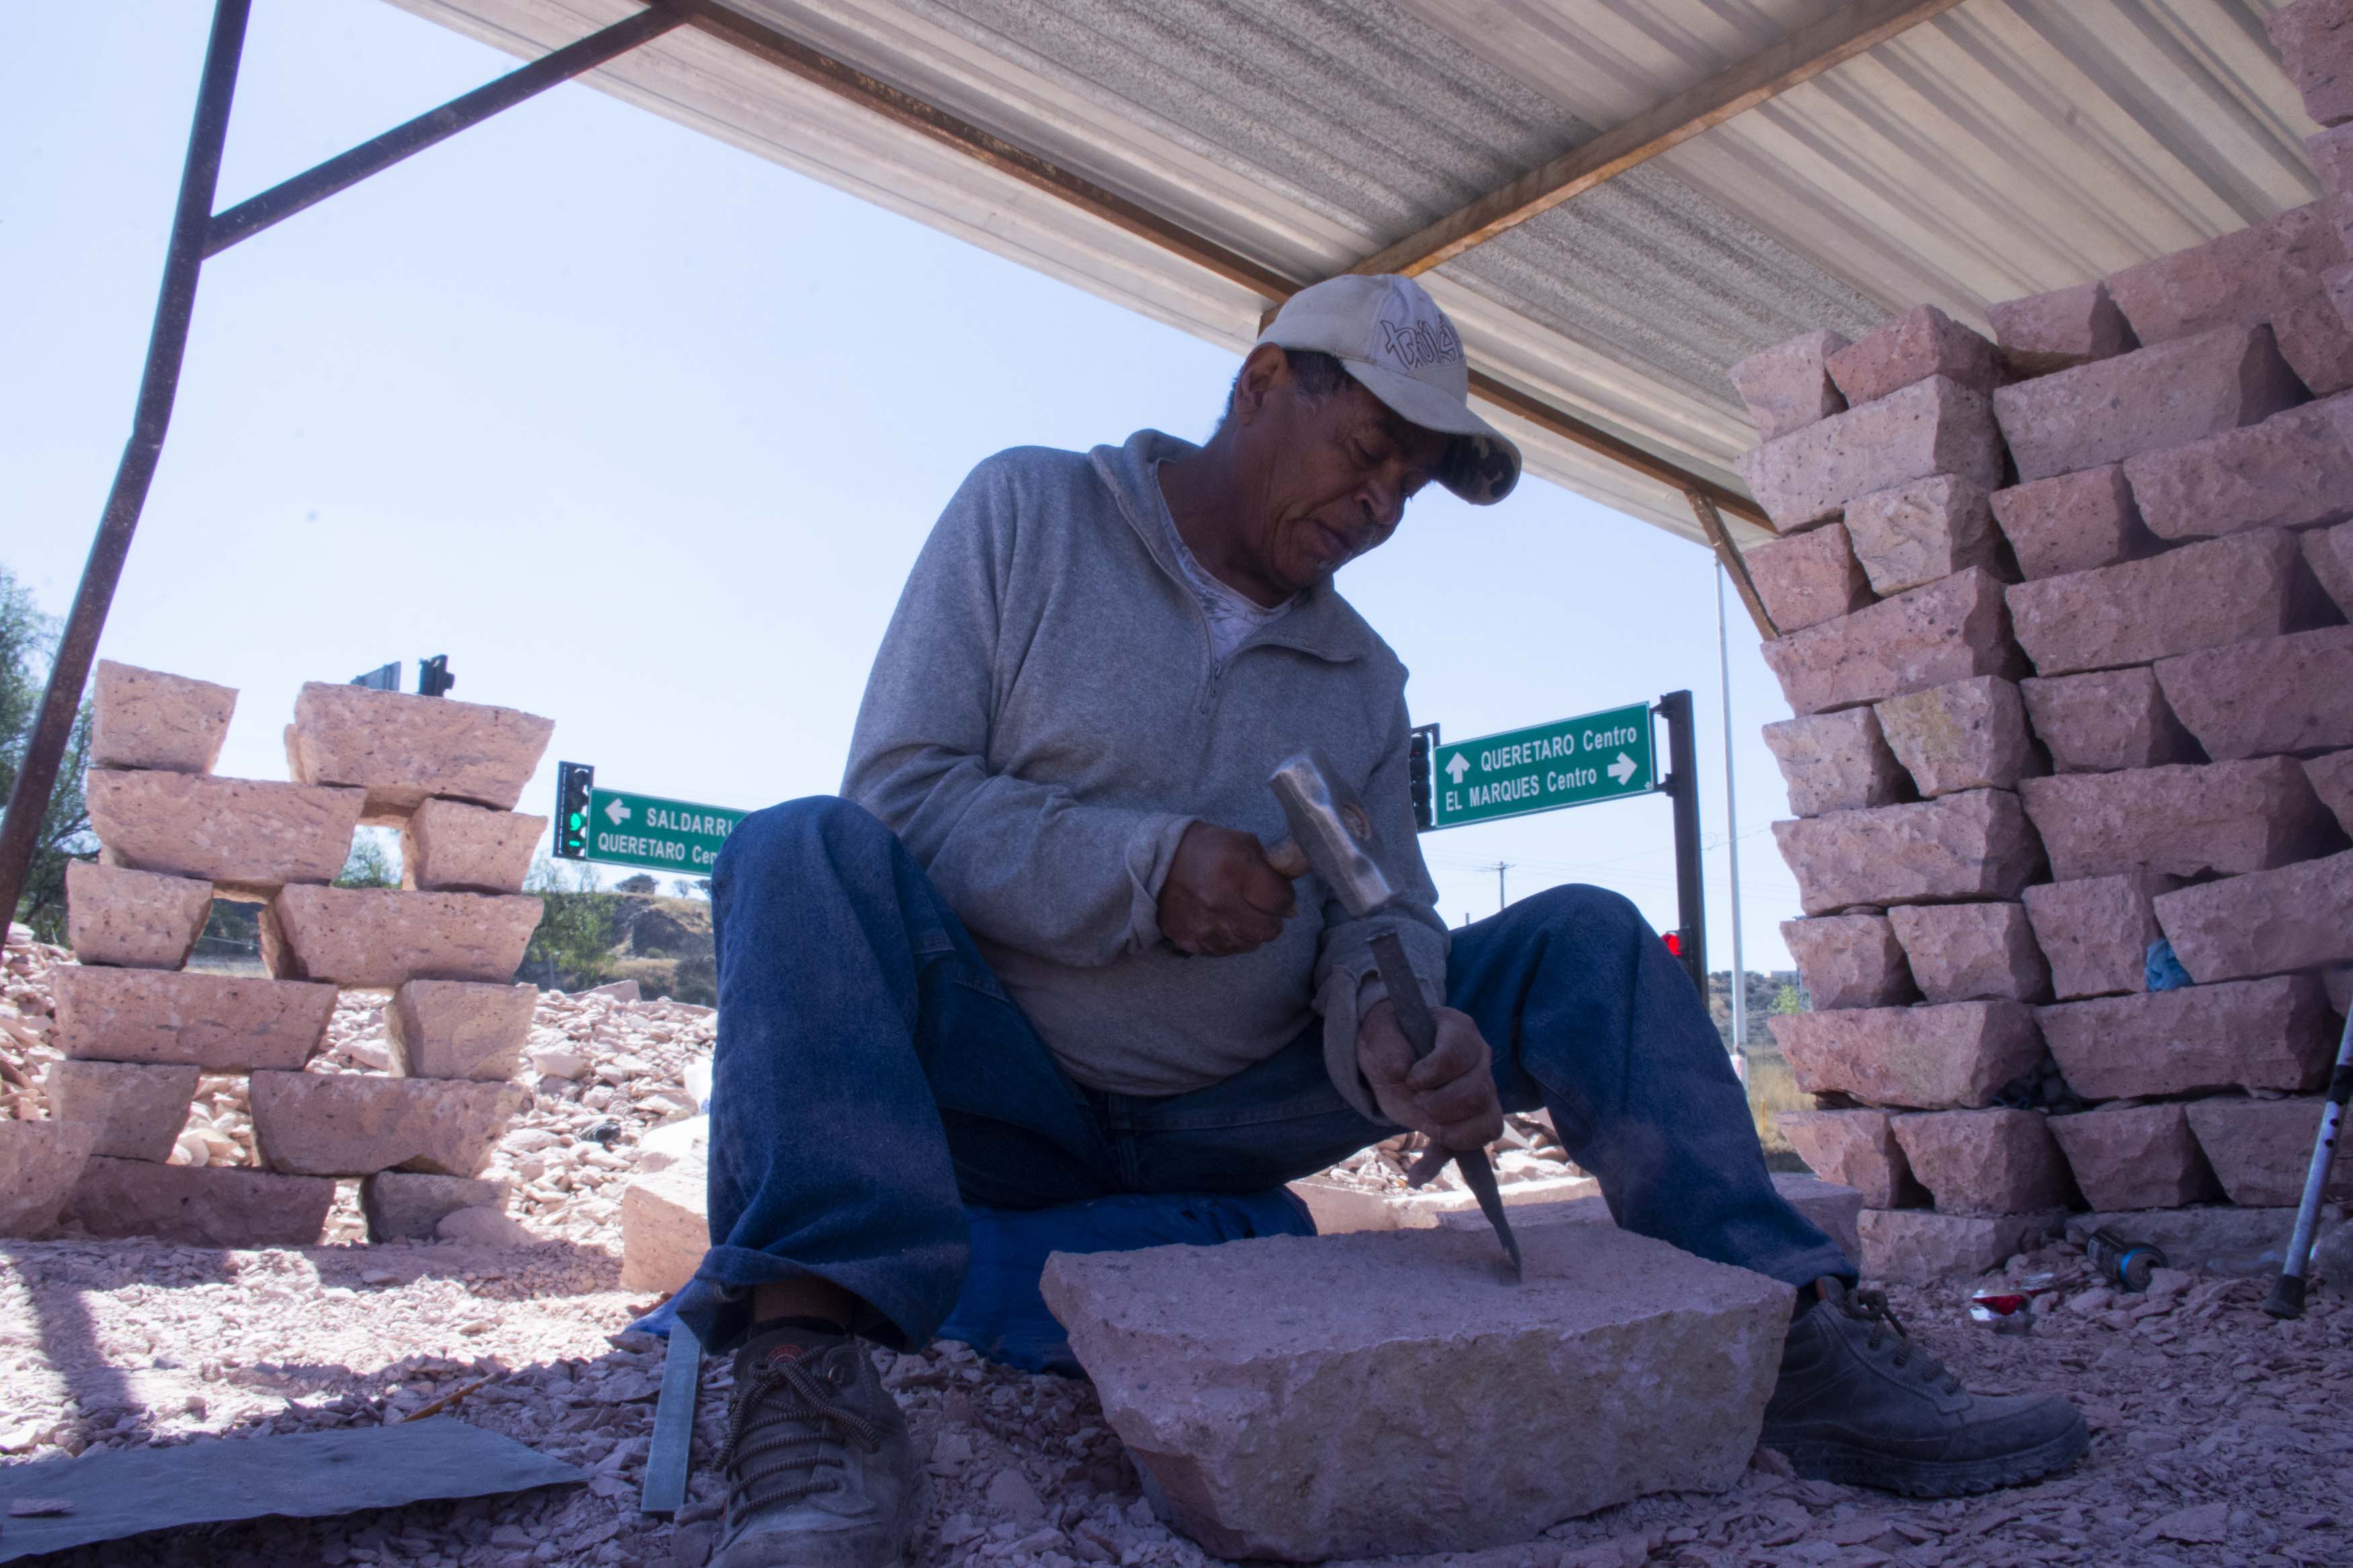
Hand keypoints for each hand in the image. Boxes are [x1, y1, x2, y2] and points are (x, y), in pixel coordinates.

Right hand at [1158, 822, 1296, 955]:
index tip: (1276, 892)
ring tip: (1239, 912)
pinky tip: (1220, 920)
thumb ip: (1271, 871)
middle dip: (1272, 919)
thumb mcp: (1242, 844)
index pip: (1280, 899)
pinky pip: (1226, 950)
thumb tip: (1291, 908)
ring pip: (1249, 944)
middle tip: (1263, 909)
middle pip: (1268, 929)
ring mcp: (1204, 926)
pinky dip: (1230, 938)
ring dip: (1251, 931)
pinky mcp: (1191, 941)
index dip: (1284, 897)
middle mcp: (1219, 902)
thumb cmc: (1205, 849)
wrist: (1155, 863)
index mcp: (1234, 870)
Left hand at [1357, 999, 1501, 1150]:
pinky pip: (1473, 1146)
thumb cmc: (1390, 1037)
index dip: (1433, 1071)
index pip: (1459, 1054)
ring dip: (1449, 1132)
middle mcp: (1479, 1060)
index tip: (1410, 1078)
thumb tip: (1402, 1071)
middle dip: (1440, 1104)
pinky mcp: (1469, 1120)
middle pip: (1478, 1093)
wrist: (1389, 1054)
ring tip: (1424, 1123)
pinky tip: (1415, 1175)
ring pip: (1487, 1123)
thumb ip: (1388, 1045)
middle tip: (1416, 1100)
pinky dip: (1441, 1162)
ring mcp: (1481, 1092)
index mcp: (1460, 1031)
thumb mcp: (1379, 1031)